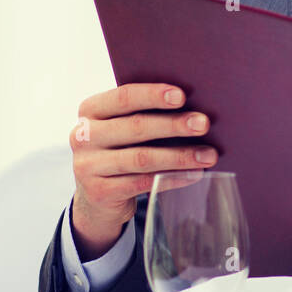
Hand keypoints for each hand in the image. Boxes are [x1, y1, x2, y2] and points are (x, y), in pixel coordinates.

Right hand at [69, 83, 217, 258]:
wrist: (98, 196)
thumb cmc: (122, 150)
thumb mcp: (124, 129)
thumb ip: (146, 115)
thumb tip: (194, 110)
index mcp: (91, 110)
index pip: (123, 97)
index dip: (153, 95)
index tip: (182, 96)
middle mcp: (83, 136)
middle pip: (135, 126)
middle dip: (174, 125)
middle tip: (203, 124)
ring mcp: (87, 165)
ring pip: (142, 158)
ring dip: (180, 156)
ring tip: (208, 155)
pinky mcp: (99, 192)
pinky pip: (143, 183)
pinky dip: (173, 177)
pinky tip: (194, 174)